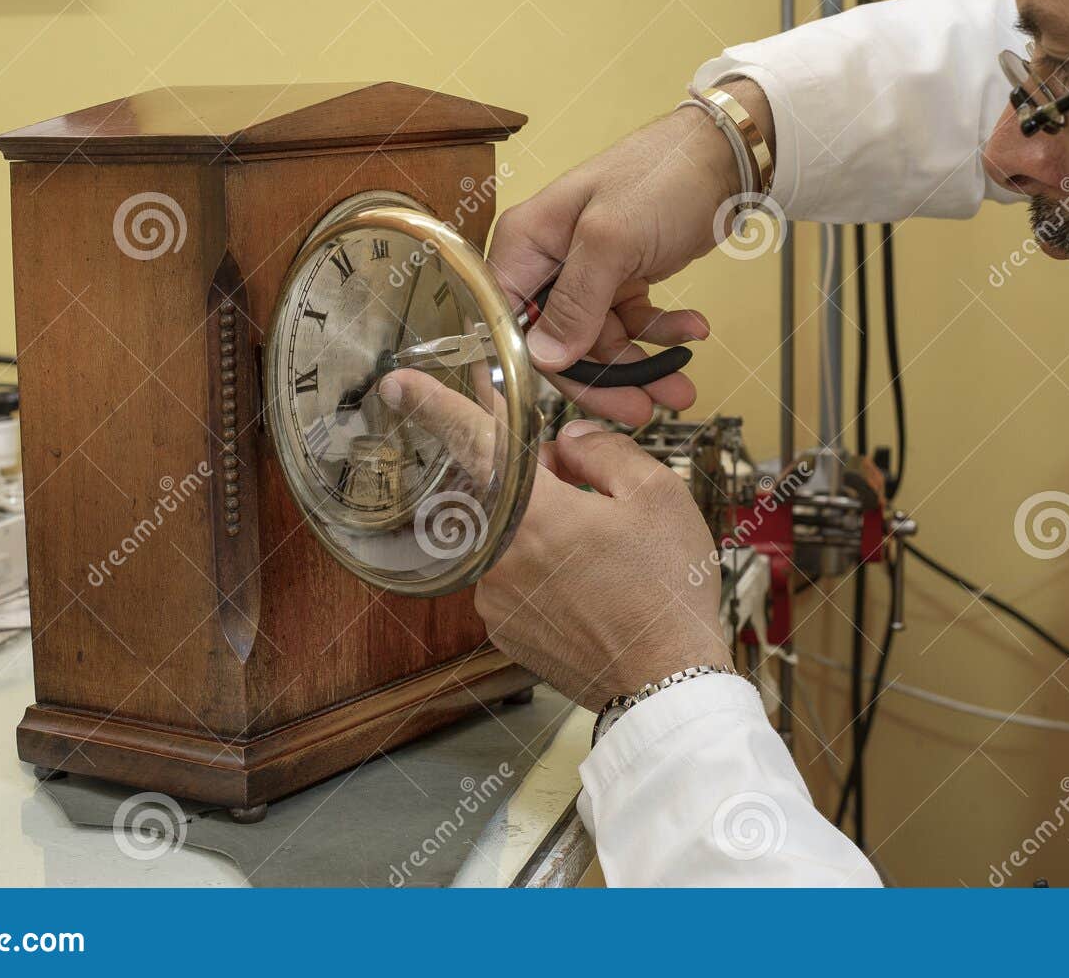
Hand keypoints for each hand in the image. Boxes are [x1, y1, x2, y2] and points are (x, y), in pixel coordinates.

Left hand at [380, 370, 728, 710]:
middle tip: (588, 485)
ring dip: (543, 524)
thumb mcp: (658, 496)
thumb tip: (569, 441)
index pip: (473, 442)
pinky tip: (591, 583)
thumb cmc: (667, 592)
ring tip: (603, 549)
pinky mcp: (505, 630)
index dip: (436, 405)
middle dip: (538, 477)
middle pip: (501, 490)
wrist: (669, 685)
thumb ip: (603, 450)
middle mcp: (499, 558)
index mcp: (532, 515)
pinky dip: (544, 567)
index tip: (398, 383)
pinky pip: (514, 576)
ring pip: (509, 534)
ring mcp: (496, 599)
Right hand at [489, 77, 773, 423]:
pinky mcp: (621, 277)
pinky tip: (693, 331)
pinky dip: (661, 334)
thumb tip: (543, 356)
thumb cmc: (663, 174)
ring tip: (681, 385)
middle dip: (603, 378)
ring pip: (600, 341)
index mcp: (527, 241)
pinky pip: (631, 323)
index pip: (509, 321)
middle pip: (559, 342)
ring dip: (641, 365)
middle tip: (642, 409)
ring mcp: (586, 270)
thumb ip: (576, 300)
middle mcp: (549, 259)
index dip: (531, 366)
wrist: (724, 156)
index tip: (562, 405)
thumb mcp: (614, 239)